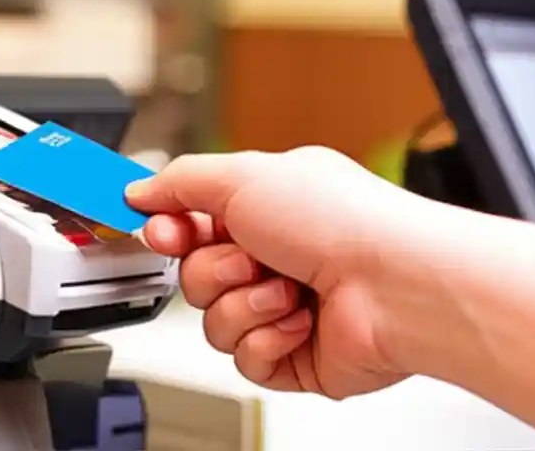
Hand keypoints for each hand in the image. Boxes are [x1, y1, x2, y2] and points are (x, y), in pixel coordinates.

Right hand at [127, 147, 426, 399]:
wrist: (395, 285)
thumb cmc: (342, 221)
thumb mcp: (242, 175)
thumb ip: (179, 180)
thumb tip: (139, 190)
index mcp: (264, 207)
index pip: (189, 223)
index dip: (168, 230)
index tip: (160, 230)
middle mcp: (274, 256)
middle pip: (193, 276)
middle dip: (214, 269)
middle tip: (248, 257)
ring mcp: (284, 308)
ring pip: (213, 321)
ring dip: (245, 305)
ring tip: (288, 290)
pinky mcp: (295, 356)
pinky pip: (244, 359)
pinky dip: (268, 338)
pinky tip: (300, 320)